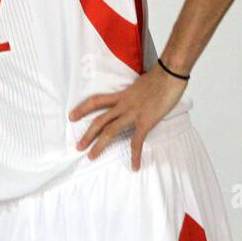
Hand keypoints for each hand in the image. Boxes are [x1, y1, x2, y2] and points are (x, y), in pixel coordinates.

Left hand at [69, 66, 187, 170]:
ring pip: (110, 131)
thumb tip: (134, 98)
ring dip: (99, 145)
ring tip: (91, 156)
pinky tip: (134, 166)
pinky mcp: (145, 122)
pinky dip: (135, 155)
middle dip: (87, 135)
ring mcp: (133, 114)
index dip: (82, 109)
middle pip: (99, 121)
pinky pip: (137, 142)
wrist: (169, 74)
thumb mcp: (139, 84)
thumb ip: (133, 94)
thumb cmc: (159, 77)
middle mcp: (123, 105)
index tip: (72, 116)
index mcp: (121, 95)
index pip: (96, 101)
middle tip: (78, 146)